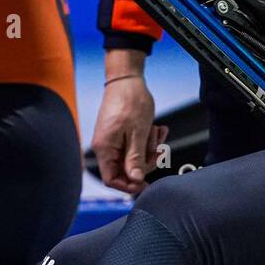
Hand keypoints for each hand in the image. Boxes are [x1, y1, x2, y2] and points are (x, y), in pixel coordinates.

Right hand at [92, 59, 167, 194]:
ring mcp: (113, 140)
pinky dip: (148, 139)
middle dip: (146, 160)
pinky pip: (136, 145)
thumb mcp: (138, 133)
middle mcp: (106, 147)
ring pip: (135, 156)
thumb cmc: (131, 102)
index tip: (146, 184)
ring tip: (158, 131)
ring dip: (150, 147)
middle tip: (160, 148)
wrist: (128, 79)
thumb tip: (135, 180)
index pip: (111, 179)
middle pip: (127, 169)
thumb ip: (135, 158)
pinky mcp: (121, 134)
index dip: (128, 185)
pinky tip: (158, 128)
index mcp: (105, 149)